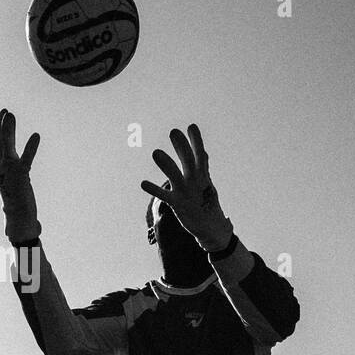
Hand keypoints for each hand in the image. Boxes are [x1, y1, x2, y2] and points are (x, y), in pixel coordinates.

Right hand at [0, 108, 41, 242]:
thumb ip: (16, 173)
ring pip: (6, 145)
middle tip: (5, 110)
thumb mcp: (15, 184)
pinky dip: (31, 147)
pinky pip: (27, 158)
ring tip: (11, 114)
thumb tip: (19, 168)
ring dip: (8, 129)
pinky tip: (36, 135)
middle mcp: (1, 168)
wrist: (18, 219)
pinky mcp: (21, 175)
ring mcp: (9, 171)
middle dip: (1, 125)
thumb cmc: (17, 204)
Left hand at [141, 124, 233, 251]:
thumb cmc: (207, 202)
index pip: (200, 154)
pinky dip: (154, 189)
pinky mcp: (177, 205)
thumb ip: (203, 166)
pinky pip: (164, 196)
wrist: (212, 228)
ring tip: (155, 152)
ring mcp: (186, 193)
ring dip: (166, 164)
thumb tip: (203, 151)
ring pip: (175, 176)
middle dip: (182, 146)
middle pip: (189, 161)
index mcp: (202, 175)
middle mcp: (195, 182)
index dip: (196, 141)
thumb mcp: (206, 182)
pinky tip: (142, 183)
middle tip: (173, 131)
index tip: (191, 126)